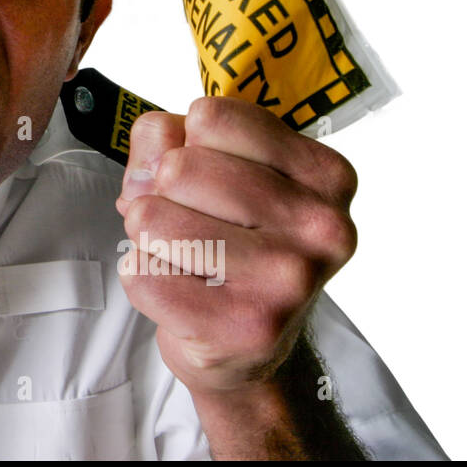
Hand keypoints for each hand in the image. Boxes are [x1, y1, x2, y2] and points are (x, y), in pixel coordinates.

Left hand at [114, 96, 357, 398]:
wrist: (248, 349)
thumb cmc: (231, 242)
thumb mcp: (209, 170)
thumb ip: (167, 139)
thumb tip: (150, 163)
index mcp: (325, 174)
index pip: (209, 117)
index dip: (185, 145)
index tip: (205, 180)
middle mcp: (322, 226)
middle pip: (177, 168)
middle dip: (162, 195)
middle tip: (189, 227)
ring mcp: (291, 280)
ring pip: (152, 219)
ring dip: (148, 238)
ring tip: (184, 258)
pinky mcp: (247, 327)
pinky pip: (141, 274)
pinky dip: (144, 279)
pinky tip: (183, 293)